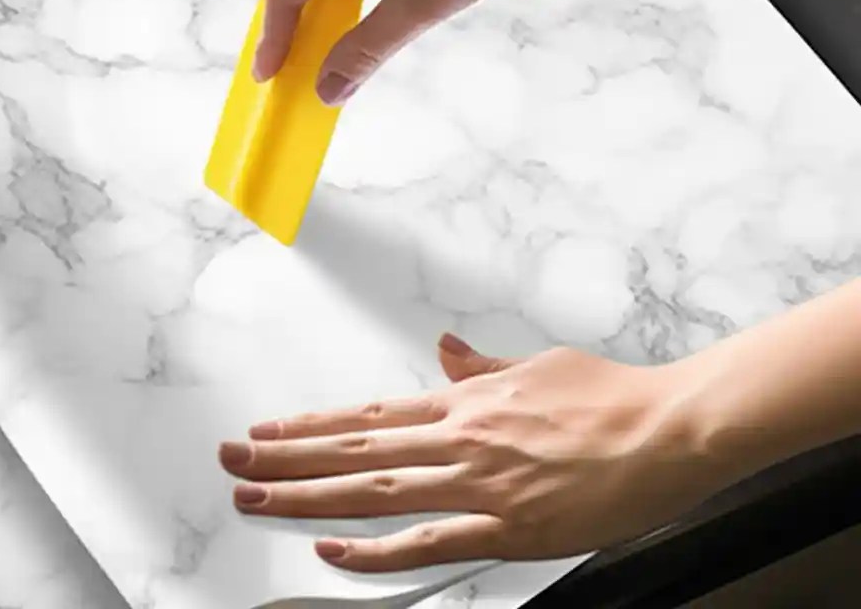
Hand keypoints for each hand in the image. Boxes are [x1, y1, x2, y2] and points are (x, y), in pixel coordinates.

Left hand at [218, 334, 723, 572]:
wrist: (669, 427)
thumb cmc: (610, 396)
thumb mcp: (536, 366)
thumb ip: (482, 367)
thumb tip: (445, 351)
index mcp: (464, 402)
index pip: (367, 414)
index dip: (310, 424)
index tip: (267, 429)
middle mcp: (458, 439)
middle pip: (352, 448)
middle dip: (283, 456)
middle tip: (231, 460)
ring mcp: (477, 483)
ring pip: (372, 489)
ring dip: (306, 495)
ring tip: (254, 497)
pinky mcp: (507, 527)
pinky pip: (427, 541)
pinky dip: (374, 549)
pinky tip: (331, 549)